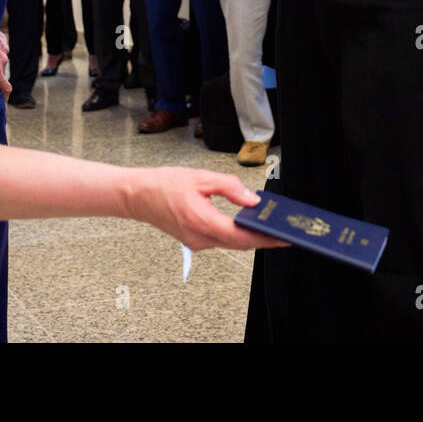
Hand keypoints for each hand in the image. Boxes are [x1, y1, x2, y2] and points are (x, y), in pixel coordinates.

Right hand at [127, 167, 286, 250]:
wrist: (137, 195)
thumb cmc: (164, 184)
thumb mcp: (201, 177)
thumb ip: (230, 187)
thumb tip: (252, 200)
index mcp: (202, 220)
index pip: (241, 236)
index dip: (265, 238)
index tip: (283, 237)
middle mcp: (199, 237)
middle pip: (240, 244)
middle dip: (264, 239)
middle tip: (284, 232)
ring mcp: (196, 242)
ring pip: (231, 244)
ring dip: (250, 237)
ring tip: (270, 226)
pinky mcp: (194, 241)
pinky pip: (221, 241)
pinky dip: (236, 235)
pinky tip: (246, 225)